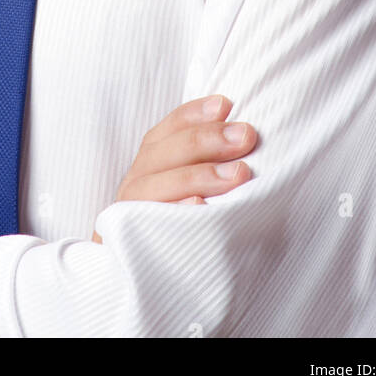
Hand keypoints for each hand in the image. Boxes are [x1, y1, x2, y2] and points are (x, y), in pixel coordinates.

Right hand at [91, 94, 256, 241]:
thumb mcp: (180, 181)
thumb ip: (199, 158)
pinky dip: (175, 213)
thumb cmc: (169, 218)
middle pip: (168, 150)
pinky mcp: (129, 239)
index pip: (170, 126)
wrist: (128, 271)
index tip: (226, 104)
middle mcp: (137, 178)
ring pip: (158, 184)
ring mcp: (130, 209)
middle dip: (209, 140)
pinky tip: (201, 208)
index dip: (196, 113)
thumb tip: (238, 129)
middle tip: (247, 136)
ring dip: (200, 176)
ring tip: (239, 175)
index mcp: (151, 159)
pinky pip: (148, 224)